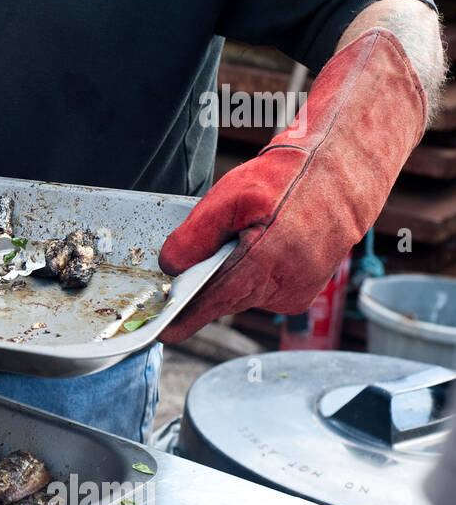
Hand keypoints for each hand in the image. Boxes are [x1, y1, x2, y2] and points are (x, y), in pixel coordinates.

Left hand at [157, 29, 425, 342]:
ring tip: (244, 236)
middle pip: (224, 300)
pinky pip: (260, 291)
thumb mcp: (232, 196)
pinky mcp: (301, 293)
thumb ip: (196, 236)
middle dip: (202, 286)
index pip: (212, 303)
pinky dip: (249, 273)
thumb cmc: (289, 178)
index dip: (183, 319)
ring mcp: (295, 294)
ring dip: (228, 274)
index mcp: (264, 265)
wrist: (345, 171)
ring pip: (241, 295)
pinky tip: (259, 245)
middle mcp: (282, 288)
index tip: (159, 333)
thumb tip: (169, 267)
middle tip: (194, 256)